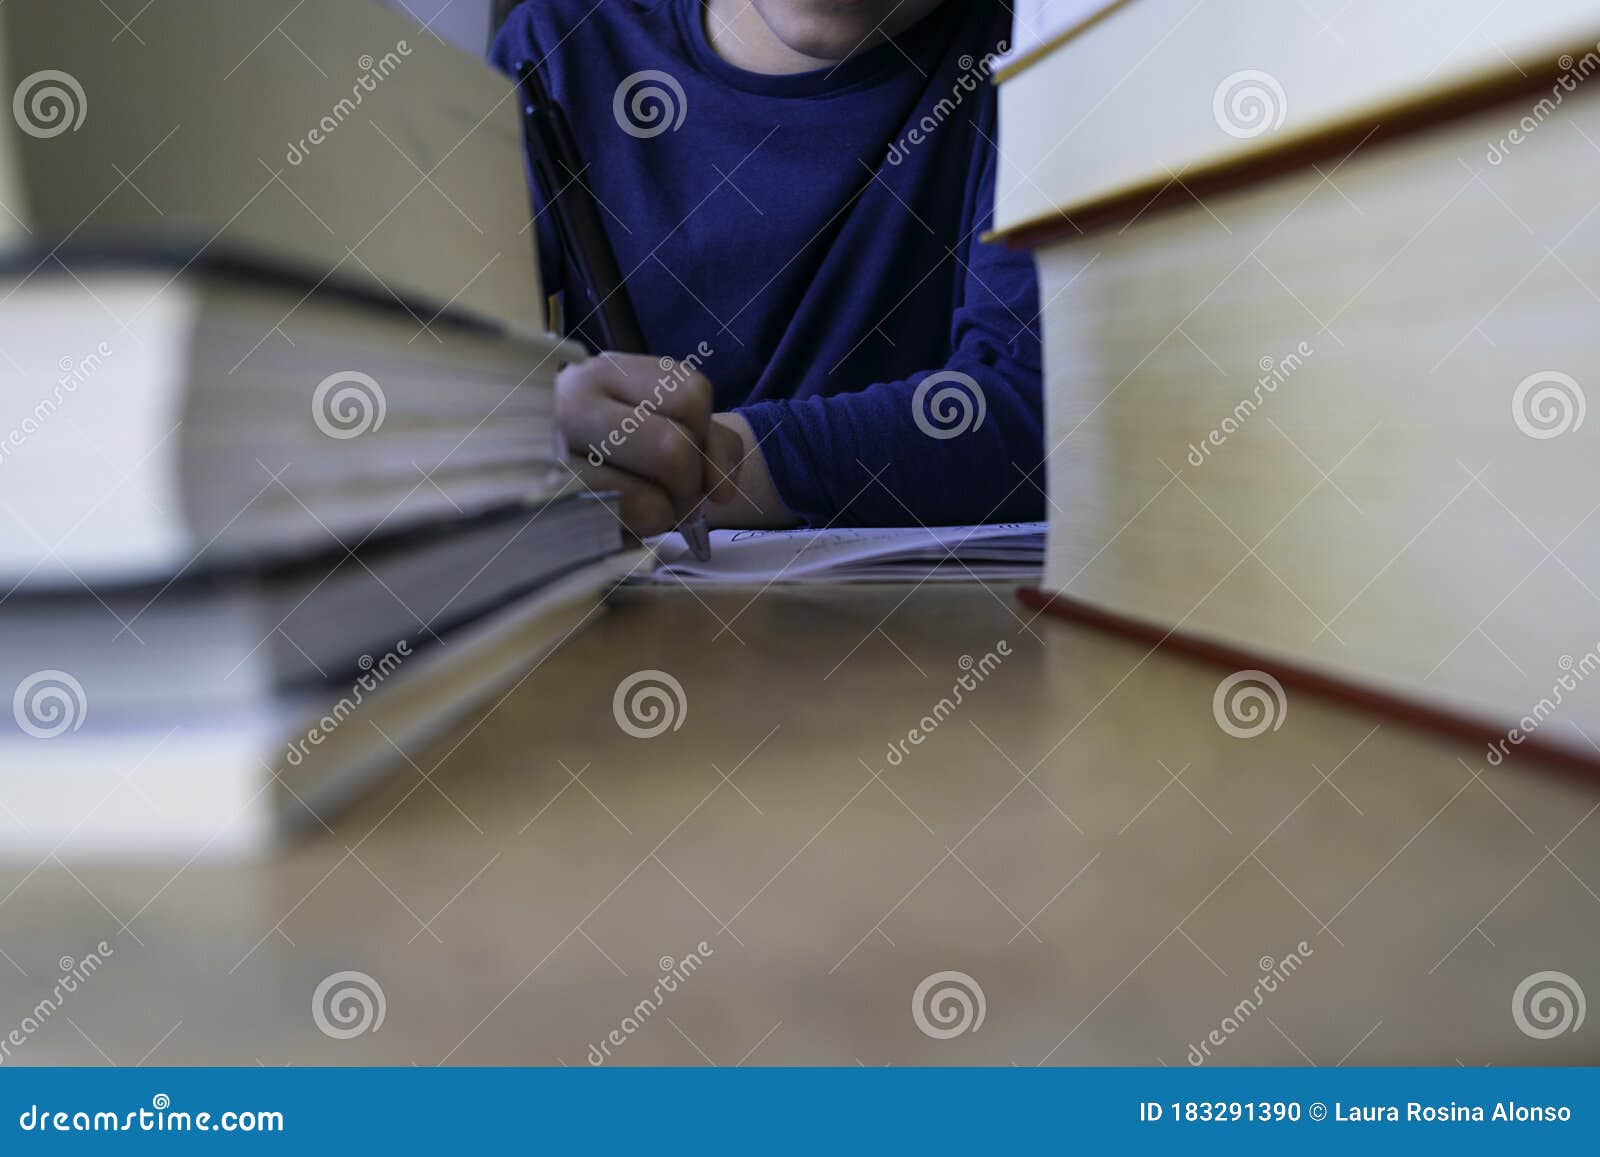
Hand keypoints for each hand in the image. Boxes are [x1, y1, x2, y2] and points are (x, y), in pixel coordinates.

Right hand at [557, 353, 744, 536]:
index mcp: (603, 373)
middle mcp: (568, 409)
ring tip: (643, 504)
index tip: (685, 443)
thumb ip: (717, 446)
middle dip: (690, 483)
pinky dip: (640, 534)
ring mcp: (554, 466)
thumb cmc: (632, 449)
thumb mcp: (675, 426)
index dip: (705, 432)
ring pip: (650, 502)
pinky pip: (625, 535)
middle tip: (673, 490)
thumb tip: (720, 490)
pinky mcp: (556, 519)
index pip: (691, 396)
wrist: (558, 481)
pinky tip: (621, 519)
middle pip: (672, 450)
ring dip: (665, 516)